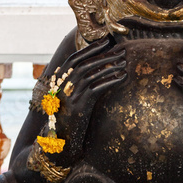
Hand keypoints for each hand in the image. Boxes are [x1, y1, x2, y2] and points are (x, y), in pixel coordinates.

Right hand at [49, 37, 127, 159]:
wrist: (58, 141)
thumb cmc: (65, 119)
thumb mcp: (66, 98)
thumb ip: (73, 84)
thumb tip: (90, 69)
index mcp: (58, 80)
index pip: (75, 58)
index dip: (90, 49)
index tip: (106, 41)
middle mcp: (62, 85)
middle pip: (85, 63)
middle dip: (104, 55)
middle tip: (121, 50)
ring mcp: (70, 95)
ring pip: (92, 73)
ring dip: (110, 66)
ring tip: (124, 62)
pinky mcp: (80, 105)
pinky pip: (98, 88)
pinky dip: (111, 80)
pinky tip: (122, 77)